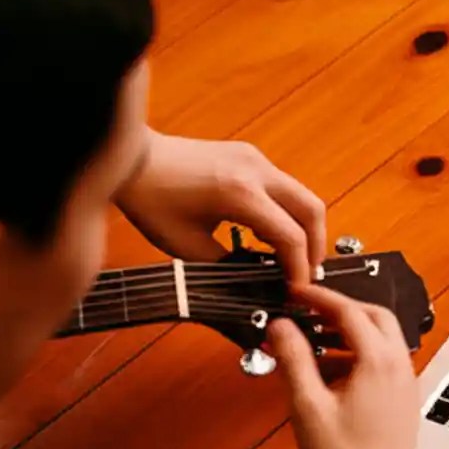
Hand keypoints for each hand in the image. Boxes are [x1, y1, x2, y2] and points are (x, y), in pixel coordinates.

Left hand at [115, 129, 325, 284]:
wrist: (133, 160)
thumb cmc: (152, 200)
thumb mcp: (189, 248)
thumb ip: (229, 267)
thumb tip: (255, 284)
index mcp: (241, 194)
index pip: (291, 236)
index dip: (299, 269)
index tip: (298, 291)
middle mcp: (255, 170)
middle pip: (311, 210)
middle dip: (315, 246)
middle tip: (306, 274)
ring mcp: (255, 158)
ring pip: (301, 196)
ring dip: (302, 228)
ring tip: (289, 259)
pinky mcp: (250, 156)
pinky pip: (283, 187)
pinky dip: (286, 212)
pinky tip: (269, 234)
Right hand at [267, 285, 419, 448]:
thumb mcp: (307, 406)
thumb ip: (293, 359)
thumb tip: (282, 325)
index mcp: (380, 362)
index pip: (349, 311)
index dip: (319, 297)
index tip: (296, 292)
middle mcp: (401, 369)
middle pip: (375, 318)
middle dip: (341, 310)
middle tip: (308, 312)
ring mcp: (407, 387)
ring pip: (382, 342)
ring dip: (350, 335)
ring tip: (312, 346)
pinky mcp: (404, 405)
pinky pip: (385, 366)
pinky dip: (359, 358)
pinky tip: (330, 379)